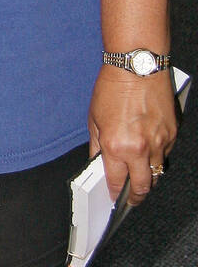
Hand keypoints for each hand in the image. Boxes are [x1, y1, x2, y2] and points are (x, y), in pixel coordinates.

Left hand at [88, 64, 176, 204]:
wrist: (137, 67)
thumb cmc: (113, 87)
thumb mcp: (94, 118)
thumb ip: (97, 145)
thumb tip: (98, 162)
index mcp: (116, 147)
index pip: (116, 182)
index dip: (114, 193)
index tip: (113, 197)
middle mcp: (139, 149)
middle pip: (142, 186)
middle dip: (135, 196)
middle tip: (131, 199)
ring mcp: (159, 143)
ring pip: (157, 173)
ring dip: (148, 178)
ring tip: (140, 178)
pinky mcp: (172, 134)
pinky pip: (166, 155)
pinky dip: (158, 158)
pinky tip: (149, 152)